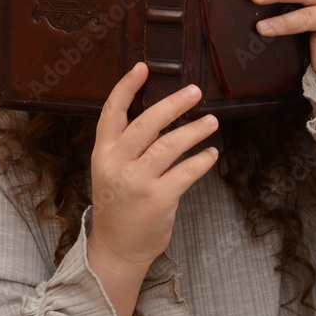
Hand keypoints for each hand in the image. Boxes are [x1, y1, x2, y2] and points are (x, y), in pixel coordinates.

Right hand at [90, 62, 219, 267]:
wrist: (117, 248)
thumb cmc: (120, 205)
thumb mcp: (112, 170)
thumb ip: (128, 145)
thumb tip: (160, 113)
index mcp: (103, 152)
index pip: (111, 112)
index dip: (126, 87)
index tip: (143, 67)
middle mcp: (117, 164)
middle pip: (145, 123)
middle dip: (173, 104)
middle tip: (195, 92)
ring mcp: (137, 182)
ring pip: (170, 145)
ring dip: (195, 131)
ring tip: (212, 122)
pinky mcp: (158, 199)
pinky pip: (186, 172)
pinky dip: (202, 160)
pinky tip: (211, 153)